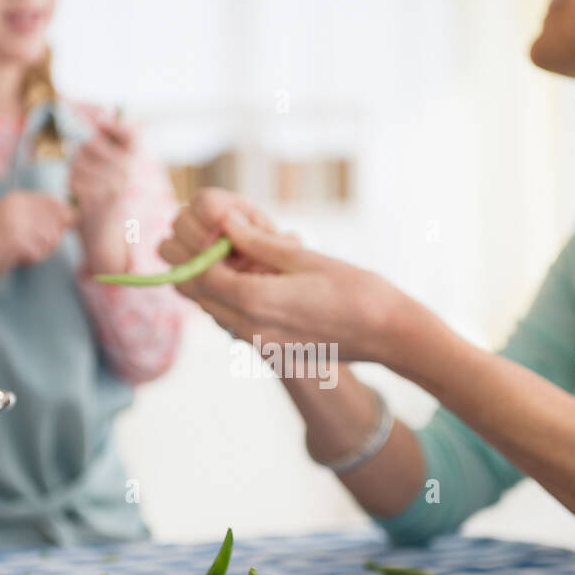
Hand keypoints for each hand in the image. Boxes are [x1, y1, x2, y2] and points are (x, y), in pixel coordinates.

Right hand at [0, 190, 78, 282]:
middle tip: (30, 247)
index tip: (44, 233)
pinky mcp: (16, 240)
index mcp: (17, 197)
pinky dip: (30, 260)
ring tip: (19, 252)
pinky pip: (40, 253)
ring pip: (52, 239)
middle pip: (58, 223)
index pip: (56, 203)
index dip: (59, 220)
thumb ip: (38, 217)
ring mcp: (17, 222)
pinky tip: (13, 258)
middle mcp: (18, 205)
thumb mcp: (12, 220)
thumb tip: (74, 217)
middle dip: (51, 239)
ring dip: (41, 251)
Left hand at [71, 115, 137, 274]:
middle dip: (79, 157)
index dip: (114, 124)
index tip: (99, 122)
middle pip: (90, 145)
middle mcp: (127, 171)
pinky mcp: (101, 199)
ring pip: (78, 163)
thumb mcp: (110, 174)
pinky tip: (79, 198)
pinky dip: (71, 189)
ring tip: (82, 188)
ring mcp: (115, 185)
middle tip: (83, 173)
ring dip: (72, 175)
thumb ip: (107, 148)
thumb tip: (101, 115)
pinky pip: (74, 181)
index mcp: (133, 163)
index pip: (130, 133)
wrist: (105, 239)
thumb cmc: (102, 202)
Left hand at [159, 188, 405, 365]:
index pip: (204, 276)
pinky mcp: (273, 351)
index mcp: (258, 301)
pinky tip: (244, 281)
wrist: (387, 333)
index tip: (186, 231)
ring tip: (217, 256)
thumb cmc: (355, 289)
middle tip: (191, 242)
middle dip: (193, 270)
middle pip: (203, 299)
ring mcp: (262, 345)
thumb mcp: (304, 257)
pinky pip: (237, 325)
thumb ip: (259, 243)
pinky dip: (231, 302)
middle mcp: (253, 329)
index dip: (191, 252)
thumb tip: (225, 222)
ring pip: (218, 314)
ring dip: (211, 287)